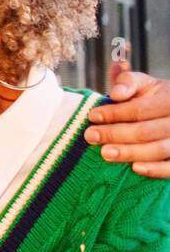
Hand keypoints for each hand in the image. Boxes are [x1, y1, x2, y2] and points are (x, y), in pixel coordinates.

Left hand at [84, 60, 169, 178]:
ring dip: (131, 153)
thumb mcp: (141, 84)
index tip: (92, 116)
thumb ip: (127, 82)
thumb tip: (116, 93)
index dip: (115, 113)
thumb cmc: (152, 98)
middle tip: (91, 136)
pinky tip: (135, 168)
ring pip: (160, 150)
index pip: (141, 110)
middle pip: (147, 131)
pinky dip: (155, 169)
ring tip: (105, 153)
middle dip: (116, 135)